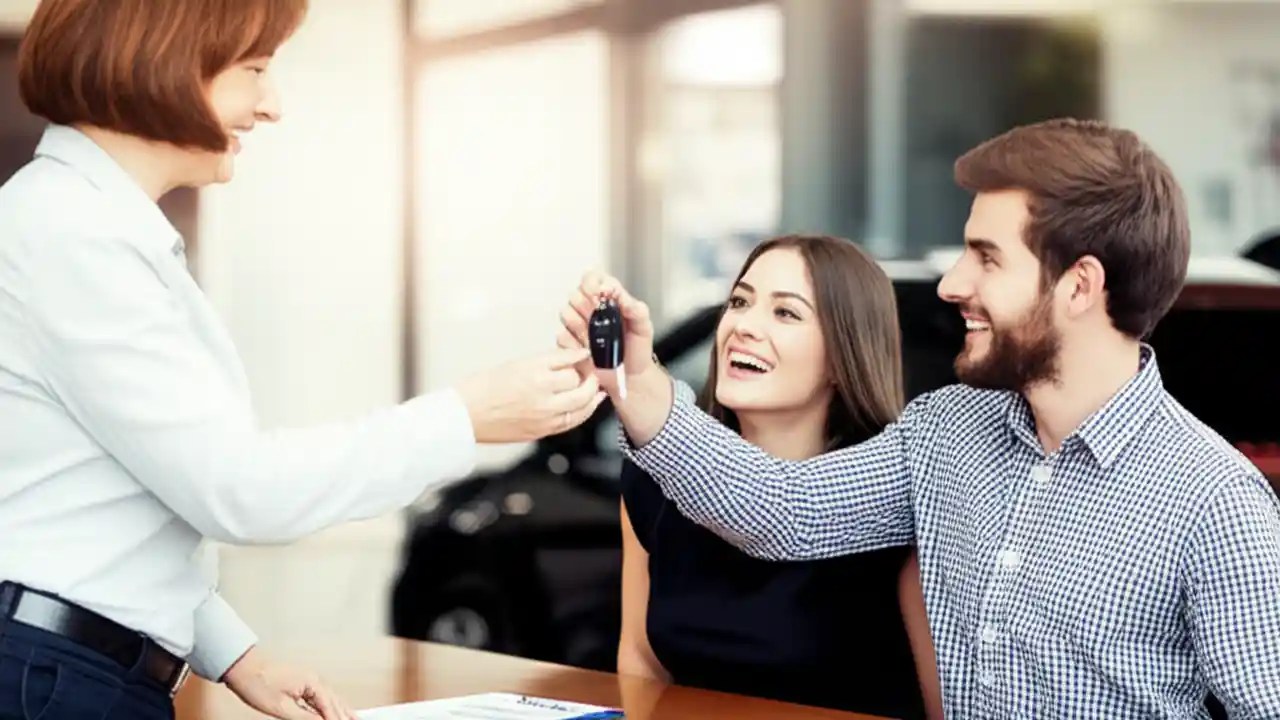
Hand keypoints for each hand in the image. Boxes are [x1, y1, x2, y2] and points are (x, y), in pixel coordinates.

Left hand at [223, 647, 356, 719]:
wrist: (241, 665)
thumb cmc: (257, 682)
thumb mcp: (281, 708)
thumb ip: (305, 719)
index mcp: (312, 683)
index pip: (330, 708)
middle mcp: (313, 679)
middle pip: (335, 701)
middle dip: (345, 715)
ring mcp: (307, 679)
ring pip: (329, 698)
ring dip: (340, 709)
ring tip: (352, 718)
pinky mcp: (300, 682)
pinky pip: (320, 695)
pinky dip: (328, 704)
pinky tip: (329, 710)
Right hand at [456, 346, 605, 442]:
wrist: (466, 415)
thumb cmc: (484, 388)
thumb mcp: (517, 364)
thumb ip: (548, 362)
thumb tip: (572, 357)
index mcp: (535, 374)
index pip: (570, 362)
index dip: (579, 357)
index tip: (583, 354)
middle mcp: (543, 396)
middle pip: (582, 385)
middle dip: (590, 377)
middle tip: (591, 371)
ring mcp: (545, 417)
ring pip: (582, 406)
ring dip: (592, 395)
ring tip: (594, 388)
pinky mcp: (542, 432)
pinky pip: (572, 422)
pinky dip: (583, 412)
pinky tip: (587, 405)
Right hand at [557, 271, 655, 400]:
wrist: (631, 377)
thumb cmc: (637, 349)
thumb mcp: (643, 327)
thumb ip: (635, 308)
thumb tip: (619, 294)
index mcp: (608, 298)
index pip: (592, 278)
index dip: (592, 282)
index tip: (600, 293)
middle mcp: (590, 309)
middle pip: (575, 294)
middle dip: (586, 306)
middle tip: (600, 318)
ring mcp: (578, 326)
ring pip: (565, 313)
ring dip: (580, 325)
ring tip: (598, 337)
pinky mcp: (569, 343)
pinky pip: (562, 336)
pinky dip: (575, 343)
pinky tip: (589, 350)